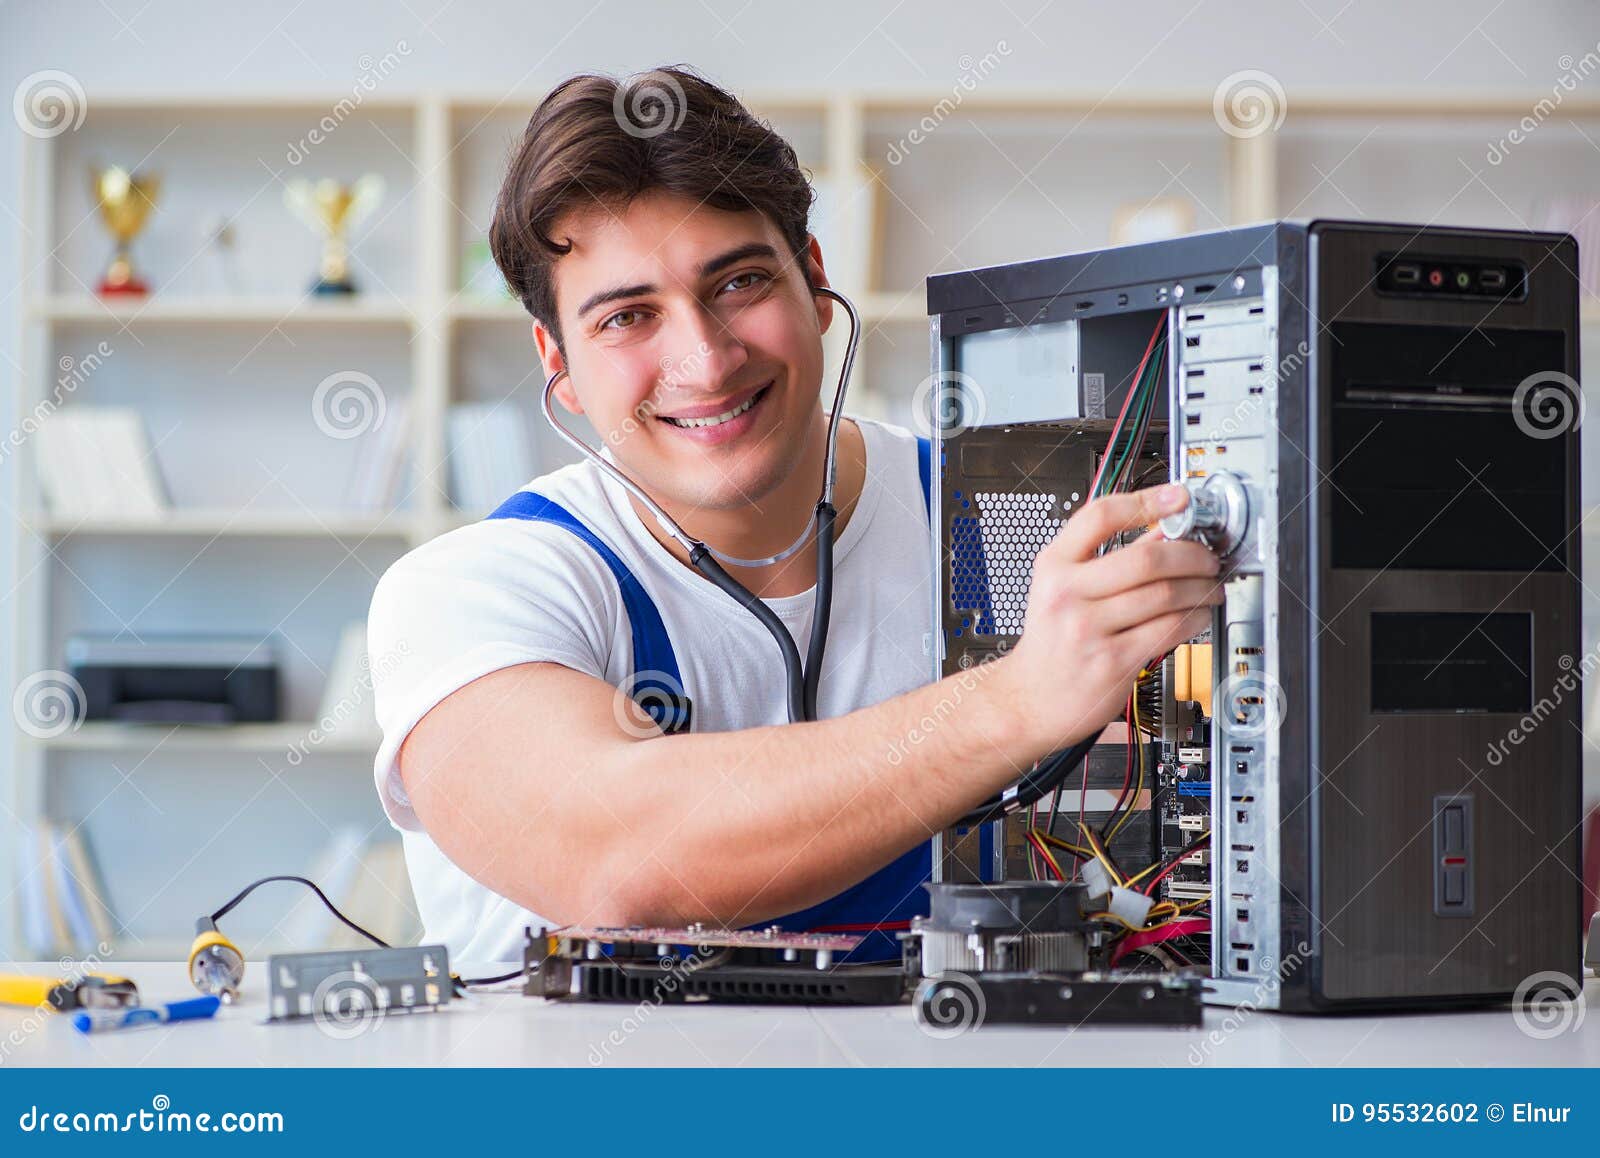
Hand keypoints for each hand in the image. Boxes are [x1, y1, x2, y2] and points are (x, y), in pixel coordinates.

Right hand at [996, 482, 1222, 753]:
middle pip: (1146, 558)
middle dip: (1191, 554)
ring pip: (1164, 595)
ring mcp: (1088, 629)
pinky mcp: (1112, 661)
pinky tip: (1198, 614)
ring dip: (1200, 587)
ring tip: (1209, 587)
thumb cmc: (1049, 642)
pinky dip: (1194, 618)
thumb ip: (1108, 557)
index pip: (1101, 516)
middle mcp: (1067, 594)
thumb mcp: (1063, 588)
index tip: (1179, 496)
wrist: (1029, 697)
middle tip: (1207, 556)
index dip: (1147, 501)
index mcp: (1054, 566)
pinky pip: (1168, 630)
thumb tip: (1162, 528)